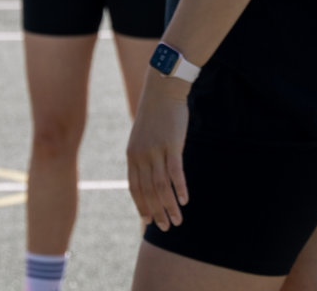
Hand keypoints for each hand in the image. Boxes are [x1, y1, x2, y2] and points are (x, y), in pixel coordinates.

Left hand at [126, 73, 190, 230]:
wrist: (163, 89)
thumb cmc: (155, 113)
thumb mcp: (143, 135)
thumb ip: (143, 154)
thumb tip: (149, 172)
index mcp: (132, 155)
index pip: (135, 187)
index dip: (142, 205)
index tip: (148, 220)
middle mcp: (141, 155)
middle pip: (148, 191)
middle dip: (157, 212)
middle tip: (165, 228)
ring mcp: (156, 150)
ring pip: (161, 186)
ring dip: (169, 206)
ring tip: (177, 220)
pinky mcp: (172, 145)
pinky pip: (175, 172)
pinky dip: (179, 188)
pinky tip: (185, 200)